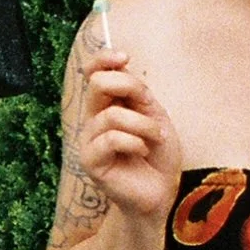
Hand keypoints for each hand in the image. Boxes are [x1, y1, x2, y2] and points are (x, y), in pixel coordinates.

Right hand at [75, 53, 183, 227]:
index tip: (125, 57)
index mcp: (108, 105)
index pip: (93, 72)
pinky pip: (111, 138)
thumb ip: (137, 94)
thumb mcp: (154, 116)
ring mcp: (89, 139)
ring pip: (112, 114)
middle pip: (98, 83)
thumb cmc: (158, 155)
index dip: (104, 58)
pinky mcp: (90, 160)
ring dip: (143, 125)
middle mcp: (94, 119)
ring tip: (154, 139)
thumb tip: (122, 67)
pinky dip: (135, 142)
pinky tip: (142, 152)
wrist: (160, 191)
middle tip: (150, 107)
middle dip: (131, 88)